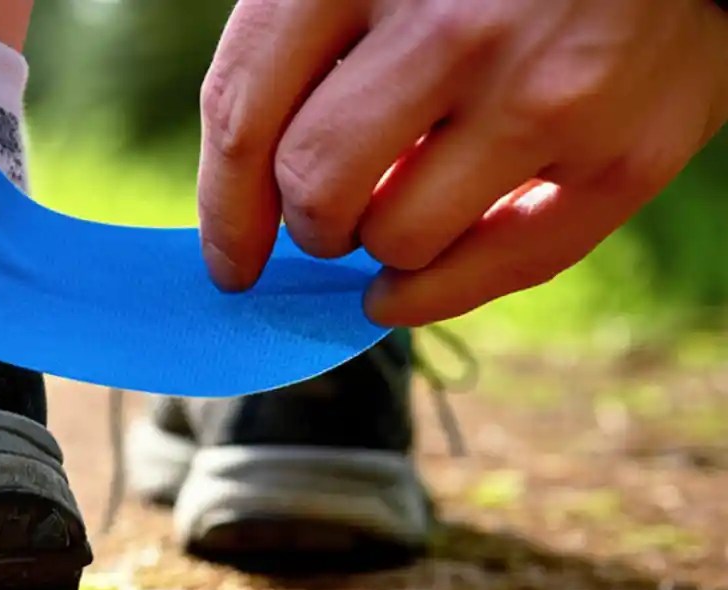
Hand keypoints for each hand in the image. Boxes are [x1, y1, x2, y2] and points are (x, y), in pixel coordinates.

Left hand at [197, 0, 727, 325]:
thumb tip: (252, 196)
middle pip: (314, 185)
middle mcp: (451, 22)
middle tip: (326, 216)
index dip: (225, 210)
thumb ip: (313, 53)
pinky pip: (502, 270)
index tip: (230, 259)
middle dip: (308, 223)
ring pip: (396, 239)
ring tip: (396, 209)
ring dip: (378, 245)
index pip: (244, 115)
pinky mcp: (627, 151)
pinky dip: (431, 298)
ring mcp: (544, 89)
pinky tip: (399, 294)